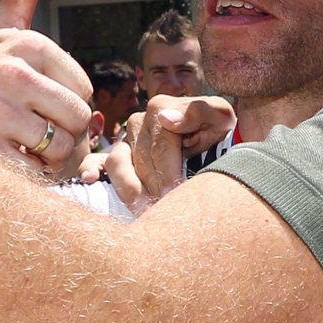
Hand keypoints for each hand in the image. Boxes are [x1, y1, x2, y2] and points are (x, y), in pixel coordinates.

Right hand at [0, 0, 90, 178]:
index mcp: (25, 44)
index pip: (82, 89)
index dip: (62, 104)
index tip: (32, 102)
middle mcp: (11, 72)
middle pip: (76, 119)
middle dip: (58, 135)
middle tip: (25, 131)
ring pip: (60, 149)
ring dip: (43, 160)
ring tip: (13, 145)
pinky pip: (36, 174)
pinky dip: (24, 177)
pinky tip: (0, 162)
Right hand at [113, 94, 234, 208]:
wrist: (211, 135)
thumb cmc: (217, 126)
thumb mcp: (218, 115)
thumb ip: (197, 113)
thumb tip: (166, 119)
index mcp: (160, 109)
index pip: (160, 149)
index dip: (169, 175)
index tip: (177, 195)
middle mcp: (138, 122)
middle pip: (142, 163)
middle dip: (155, 190)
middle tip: (169, 212)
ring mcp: (125, 138)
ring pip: (119, 166)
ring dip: (133, 192)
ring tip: (150, 211)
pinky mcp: (118, 154)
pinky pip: (104, 167)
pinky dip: (104, 178)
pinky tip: (108, 191)